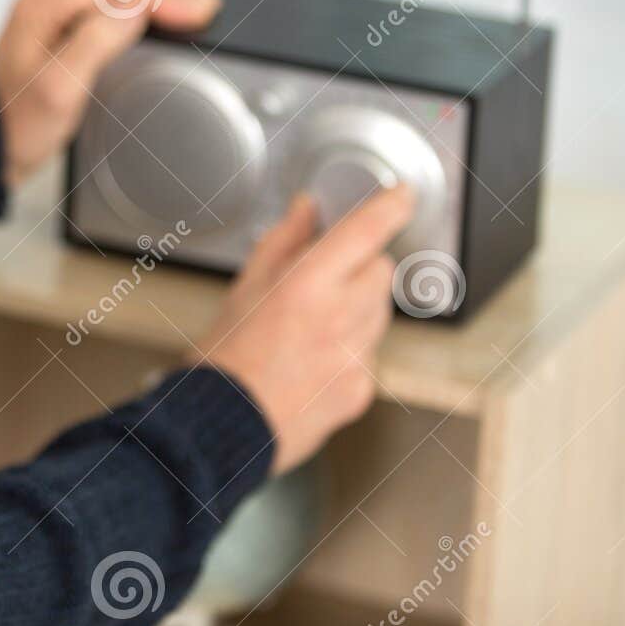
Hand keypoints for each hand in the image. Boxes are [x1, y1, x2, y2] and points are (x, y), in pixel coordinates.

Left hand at [0, 0, 222, 188]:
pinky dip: (138, 2)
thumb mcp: (59, 89)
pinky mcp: (57, 31)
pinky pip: (104, 1)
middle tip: (205, 3)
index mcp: (43, 8)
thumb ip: (95, 41)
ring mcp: (50, 14)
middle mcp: (45, 3)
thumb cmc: (15, 125)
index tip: (199, 9)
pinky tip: (155, 13)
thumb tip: (133, 8)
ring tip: (191, 4)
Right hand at [195, 185, 414, 473]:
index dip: (391, 206)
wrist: (224, 429)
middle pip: (381, 270)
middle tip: (326, 277)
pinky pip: (369, 355)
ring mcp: (356, 357)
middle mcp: (341, 318)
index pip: (367, 230)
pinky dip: (350, 351)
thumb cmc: (225, 360)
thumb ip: (284, 241)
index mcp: (308, 284)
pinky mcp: (361, 390)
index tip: (400, 196)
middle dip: (361, 265)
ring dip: (357, 308)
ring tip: (310, 327)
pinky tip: (311, 363)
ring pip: (379, 313)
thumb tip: (306, 209)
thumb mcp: (244, 287)